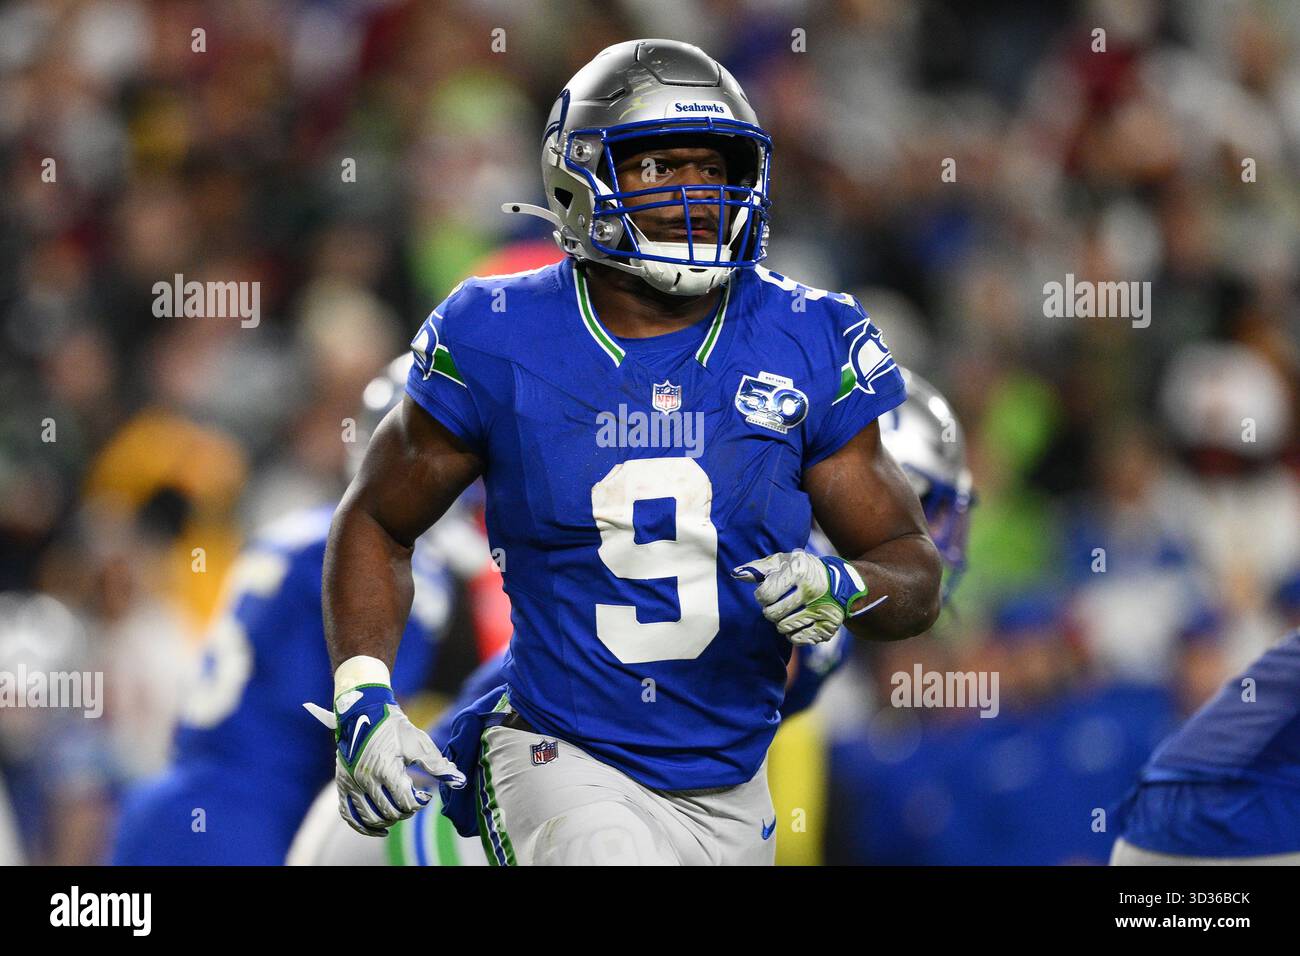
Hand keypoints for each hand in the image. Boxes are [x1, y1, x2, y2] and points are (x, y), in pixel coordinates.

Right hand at [305, 656, 464, 836]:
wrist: (364, 712)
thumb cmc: (394, 727)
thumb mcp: (419, 743)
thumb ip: (438, 766)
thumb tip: (460, 782)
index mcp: (386, 769)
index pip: (406, 802)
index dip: (420, 803)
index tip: (426, 796)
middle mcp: (365, 779)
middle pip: (390, 812)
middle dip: (406, 811)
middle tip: (414, 802)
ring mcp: (351, 783)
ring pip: (371, 818)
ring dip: (389, 820)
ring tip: (400, 811)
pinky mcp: (342, 784)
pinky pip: (349, 815)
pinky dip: (364, 827)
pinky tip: (381, 829)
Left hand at [733, 550, 872, 644]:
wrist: (842, 581)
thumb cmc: (803, 570)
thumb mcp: (783, 562)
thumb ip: (759, 568)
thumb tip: (736, 574)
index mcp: (799, 571)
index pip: (765, 594)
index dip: (761, 596)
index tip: (767, 593)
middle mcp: (812, 590)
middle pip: (773, 614)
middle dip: (770, 611)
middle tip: (775, 606)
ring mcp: (822, 610)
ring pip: (784, 628)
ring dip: (780, 623)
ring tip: (786, 613)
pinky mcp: (828, 626)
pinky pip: (799, 639)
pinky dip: (793, 634)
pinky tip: (797, 623)